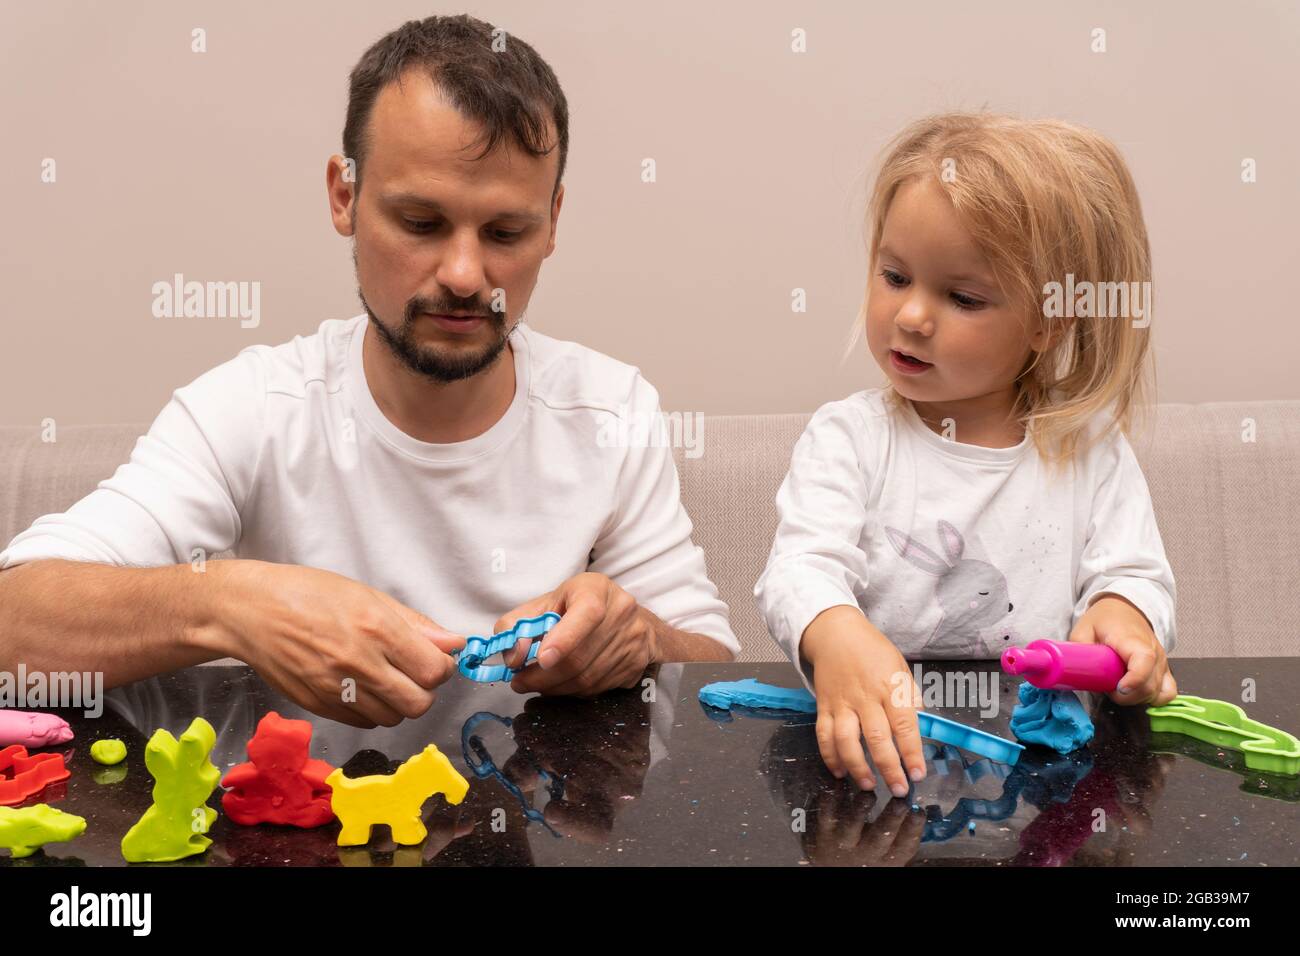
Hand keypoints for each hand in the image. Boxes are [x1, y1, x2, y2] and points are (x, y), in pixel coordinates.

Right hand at [216, 560, 464, 727]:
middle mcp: (358, 663)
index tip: (433, 659)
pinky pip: (363, 723)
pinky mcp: (318, 706)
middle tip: (413, 673)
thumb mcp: (368, 596)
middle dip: (423, 690)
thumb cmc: (308, 594)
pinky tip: (362, 688)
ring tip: (384, 679)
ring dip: (397, 703)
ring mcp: (335, 690)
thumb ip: (415, 624)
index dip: (440, 668)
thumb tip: (454, 643)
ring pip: (392, 718)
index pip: (434, 670)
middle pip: (418, 703)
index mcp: (376, 629)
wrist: (249, 612)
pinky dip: (371, 711)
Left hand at [496, 572, 658, 696]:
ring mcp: (633, 639)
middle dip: (544, 676)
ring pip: (588, 678)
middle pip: (580, 657)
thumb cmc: (578, 608)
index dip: (564, 639)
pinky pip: (600, 688)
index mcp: (596, 589)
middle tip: (520, 682)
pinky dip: (574, 691)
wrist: (629, 619)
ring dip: (556, 688)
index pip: (586, 613)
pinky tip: (564, 683)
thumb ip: (517, 623)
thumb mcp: (546, 603)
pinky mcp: (637, 664)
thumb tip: (512, 657)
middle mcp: (621, 612)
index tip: (542, 659)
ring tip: (539, 684)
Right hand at [800, 605, 925, 796]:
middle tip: (898, 788)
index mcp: (890, 686)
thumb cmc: (873, 650)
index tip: (917, 773)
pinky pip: (823, 735)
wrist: (835, 633)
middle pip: (876, 737)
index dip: (911, 752)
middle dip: (889, 767)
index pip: (904, 725)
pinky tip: (840, 771)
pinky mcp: (823, 706)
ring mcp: (841, 702)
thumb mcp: (901, 667)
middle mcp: (865, 696)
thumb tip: (919, 728)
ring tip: (868, 785)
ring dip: (857, 767)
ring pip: (846, 740)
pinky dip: (829, 756)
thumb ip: (910, 698)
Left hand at [1069, 594, 1176, 704]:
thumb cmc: (1105, 619)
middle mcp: (1153, 652)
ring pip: (1158, 693)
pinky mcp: (1164, 669)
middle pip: (1149, 685)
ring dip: (1136, 699)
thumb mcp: (1084, 628)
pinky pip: (1167, 692)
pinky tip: (1136, 694)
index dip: (1134, 679)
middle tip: (1107, 688)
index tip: (1118, 689)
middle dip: (1126, 696)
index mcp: (1132, 640)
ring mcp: (1162, 662)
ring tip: (1118, 688)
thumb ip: (1078, 649)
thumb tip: (1070, 669)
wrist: (1125, 609)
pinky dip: (1153, 698)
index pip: (1144, 661)